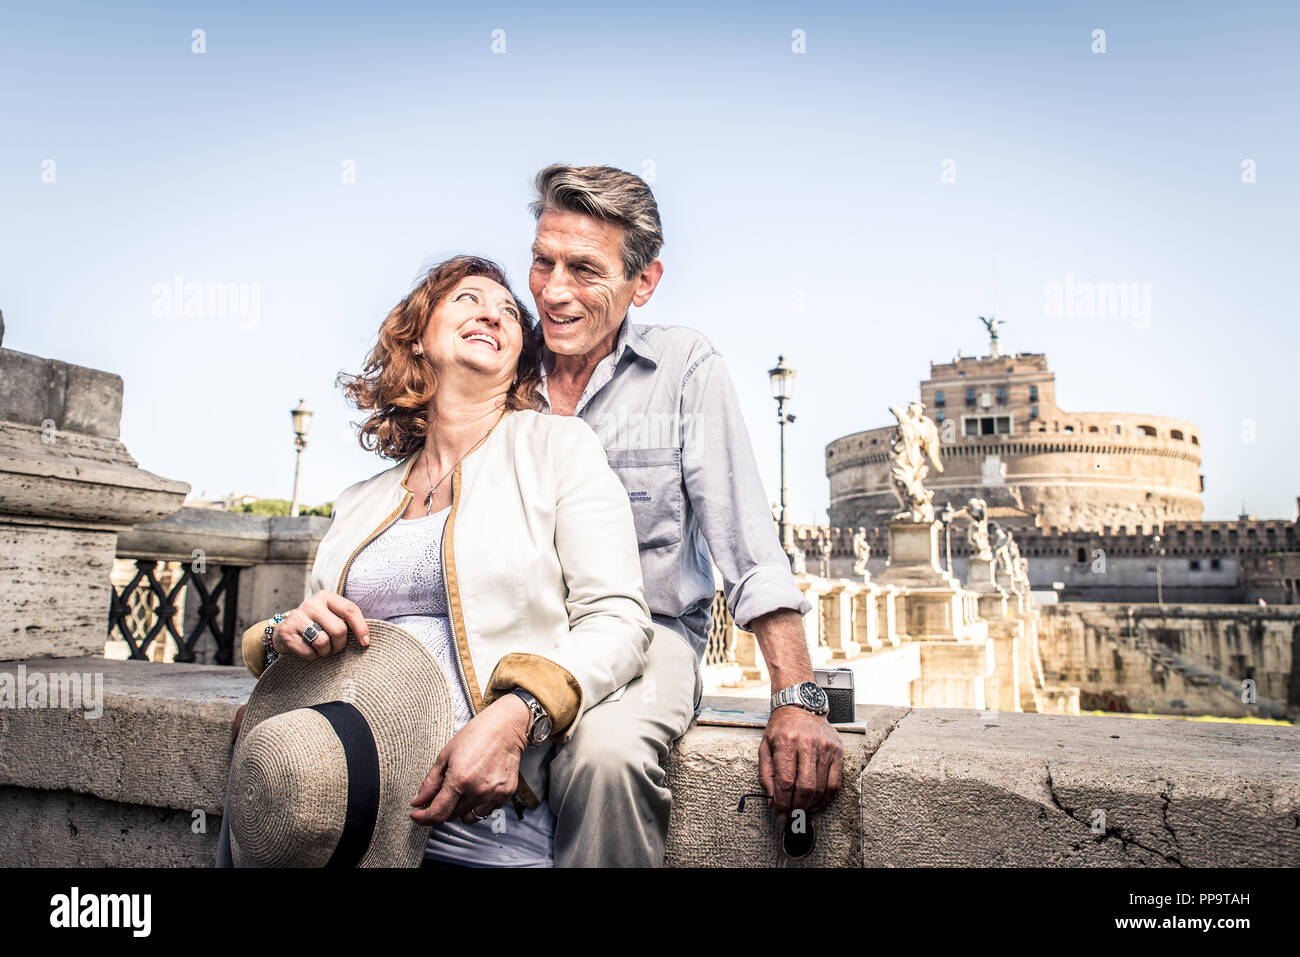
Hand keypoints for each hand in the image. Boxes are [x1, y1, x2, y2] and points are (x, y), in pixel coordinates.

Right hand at [272, 590, 369, 659]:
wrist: (286, 629)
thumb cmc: (316, 624)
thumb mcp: (330, 615)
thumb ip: (346, 621)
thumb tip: (366, 639)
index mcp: (326, 597)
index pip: (350, 610)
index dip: (361, 628)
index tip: (365, 642)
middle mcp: (311, 604)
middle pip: (338, 630)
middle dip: (340, 644)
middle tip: (336, 648)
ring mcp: (297, 617)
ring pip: (323, 642)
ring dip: (326, 652)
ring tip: (322, 649)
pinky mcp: (287, 632)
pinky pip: (308, 652)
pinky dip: (312, 657)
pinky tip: (309, 650)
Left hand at [409, 693, 530, 826]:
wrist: (505, 728)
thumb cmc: (477, 735)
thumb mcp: (445, 755)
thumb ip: (430, 782)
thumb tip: (418, 800)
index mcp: (460, 779)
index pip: (438, 813)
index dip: (423, 818)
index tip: (418, 815)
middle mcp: (478, 790)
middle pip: (452, 816)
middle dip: (443, 807)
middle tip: (445, 791)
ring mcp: (494, 794)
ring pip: (469, 818)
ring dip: (461, 809)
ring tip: (465, 789)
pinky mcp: (505, 795)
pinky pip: (486, 811)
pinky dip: (478, 804)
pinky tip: (479, 787)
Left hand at [759, 705, 843, 824]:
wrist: (802, 706)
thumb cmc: (781, 728)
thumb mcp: (765, 747)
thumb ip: (766, 774)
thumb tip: (773, 800)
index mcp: (786, 741)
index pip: (786, 781)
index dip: (782, 803)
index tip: (778, 814)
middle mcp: (808, 743)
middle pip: (805, 787)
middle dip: (796, 807)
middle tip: (790, 816)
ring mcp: (825, 747)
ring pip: (820, 788)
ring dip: (810, 806)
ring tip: (801, 811)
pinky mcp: (837, 751)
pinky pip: (835, 783)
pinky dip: (825, 798)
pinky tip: (816, 803)